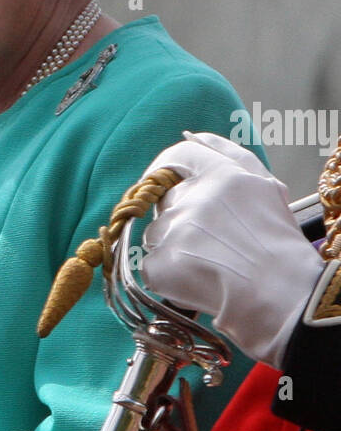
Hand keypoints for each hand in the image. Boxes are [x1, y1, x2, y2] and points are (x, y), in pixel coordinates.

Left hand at [141, 132, 323, 366]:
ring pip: (156, 232)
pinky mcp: (159, 263)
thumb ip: (229, 154)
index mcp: (221, 176)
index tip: (164, 180)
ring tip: (207, 263)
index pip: (177, 156)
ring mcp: (172, 231)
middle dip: (180, 216)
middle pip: (166, 199)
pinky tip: (196, 280)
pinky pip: (152, 264)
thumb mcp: (266, 187)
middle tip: (208, 240)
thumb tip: (192, 135)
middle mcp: (192, 198)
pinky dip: (168, 274)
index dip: (166, 167)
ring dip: (173, 245)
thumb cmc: (278, 245)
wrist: (277, 294)